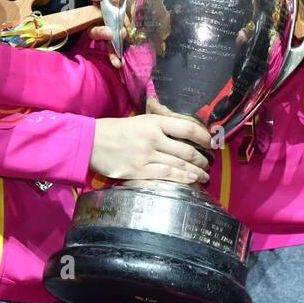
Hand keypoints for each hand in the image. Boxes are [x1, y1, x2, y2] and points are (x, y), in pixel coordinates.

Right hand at [87, 0, 134, 67]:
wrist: (132, 18)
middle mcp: (102, 13)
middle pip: (95, 17)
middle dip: (98, 21)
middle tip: (107, 27)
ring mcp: (105, 28)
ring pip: (98, 32)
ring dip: (103, 35)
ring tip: (112, 37)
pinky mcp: (112, 42)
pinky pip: (110, 50)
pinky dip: (113, 57)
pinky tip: (119, 64)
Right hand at [89, 110, 212, 184]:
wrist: (91, 142)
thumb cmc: (116, 130)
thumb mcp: (140, 120)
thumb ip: (161, 126)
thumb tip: (184, 132)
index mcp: (154, 122)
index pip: (188, 128)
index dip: (204, 137)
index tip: (212, 143)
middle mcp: (153, 138)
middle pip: (187, 150)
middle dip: (203, 159)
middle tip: (209, 164)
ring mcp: (146, 156)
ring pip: (179, 165)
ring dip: (196, 172)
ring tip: (204, 176)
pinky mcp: (138, 172)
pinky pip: (165, 176)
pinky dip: (181, 179)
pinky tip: (190, 181)